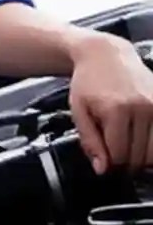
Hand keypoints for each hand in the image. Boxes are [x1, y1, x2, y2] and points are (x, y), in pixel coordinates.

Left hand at [68, 34, 152, 173]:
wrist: (105, 54)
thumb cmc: (88, 81)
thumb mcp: (79, 111)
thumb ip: (89, 141)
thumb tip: (102, 169)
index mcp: (117, 110)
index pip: (119, 155)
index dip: (111, 164)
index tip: (105, 162)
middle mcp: (143, 108)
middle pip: (141, 156)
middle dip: (127, 163)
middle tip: (117, 157)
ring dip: (144, 157)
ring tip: (130, 148)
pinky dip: (152, 143)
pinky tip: (142, 139)